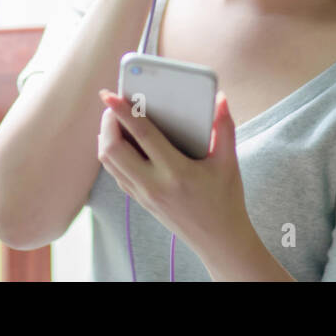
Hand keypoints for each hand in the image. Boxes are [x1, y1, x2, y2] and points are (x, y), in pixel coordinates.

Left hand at [96, 87, 253, 266]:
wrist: (219, 240)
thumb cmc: (226, 199)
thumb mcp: (229, 162)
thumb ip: (224, 127)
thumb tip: (221, 98)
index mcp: (177, 172)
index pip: (142, 136)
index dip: (123, 112)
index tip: (109, 95)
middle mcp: (154, 185)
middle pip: (113, 150)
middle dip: (108, 122)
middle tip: (114, 105)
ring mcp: (144, 195)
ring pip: (109, 163)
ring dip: (106, 137)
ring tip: (114, 118)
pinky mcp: (140, 201)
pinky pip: (115, 174)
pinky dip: (111, 154)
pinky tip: (119, 141)